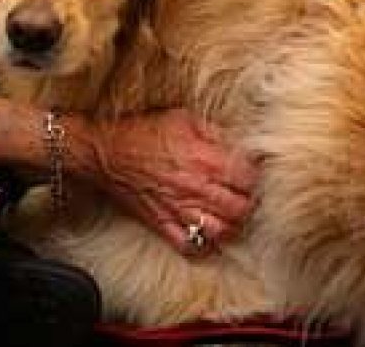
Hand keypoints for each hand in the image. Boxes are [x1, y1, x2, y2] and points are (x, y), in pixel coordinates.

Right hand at [84, 109, 257, 255]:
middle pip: (240, 208)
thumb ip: (214, 132)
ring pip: (221, 231)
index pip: (248, 178)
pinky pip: (190, 246)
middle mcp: (195, 188)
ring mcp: (179, 210)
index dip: (257, 176)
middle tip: (247, 194)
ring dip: (232, 225)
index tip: (255, 172)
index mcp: (204, 159)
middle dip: (249, 202)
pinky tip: (208, 233)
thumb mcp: (183, 118)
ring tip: (232, 214)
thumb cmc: (144, 131)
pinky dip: (203, 244)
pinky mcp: (163, 224)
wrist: (106, 152)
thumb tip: (239, 142)